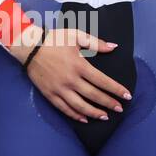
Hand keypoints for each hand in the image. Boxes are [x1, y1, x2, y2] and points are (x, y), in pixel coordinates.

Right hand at [7, 26, 129, 122]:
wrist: (29, 47)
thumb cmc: (54, 39)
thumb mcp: (75, 35)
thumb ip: (96, 43)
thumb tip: (114, 47)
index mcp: (79, 65)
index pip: (102, 81)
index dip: (116, 89)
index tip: (127, 95)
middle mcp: (71, 80)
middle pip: (94, 96)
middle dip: (109, 103)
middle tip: (120, 109)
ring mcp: (59, 88)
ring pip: (80, 106)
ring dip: (94, 113)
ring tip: (104, 116)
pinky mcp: (50, 94)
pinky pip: (64, 108)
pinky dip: (75, 115)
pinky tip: (84, 119)